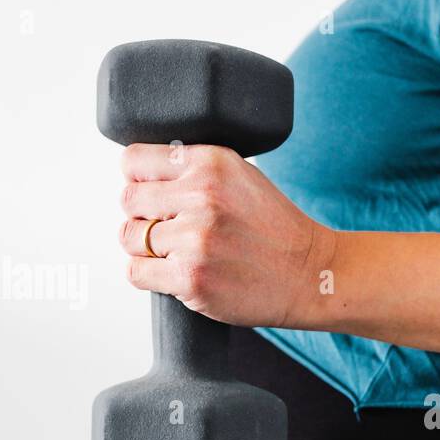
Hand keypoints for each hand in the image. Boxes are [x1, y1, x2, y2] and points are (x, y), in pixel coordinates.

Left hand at [118, 143, 333, 326]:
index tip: (153, 196)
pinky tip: (177, 272)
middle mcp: (201, 197)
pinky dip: (149, 275)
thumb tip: (144, 175)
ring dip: (146, 248)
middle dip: (143, 216)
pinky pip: (136, 272)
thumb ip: (195, 169)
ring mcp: (194, 240)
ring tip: (178, 253)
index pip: (134, 160)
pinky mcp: (190, 278)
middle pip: (128, 200)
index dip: (139, 180)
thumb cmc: (275, 229)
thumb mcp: (241, 176)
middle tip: (170, 229)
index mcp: (210, 163)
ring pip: (129, 238)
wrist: (311, 274)